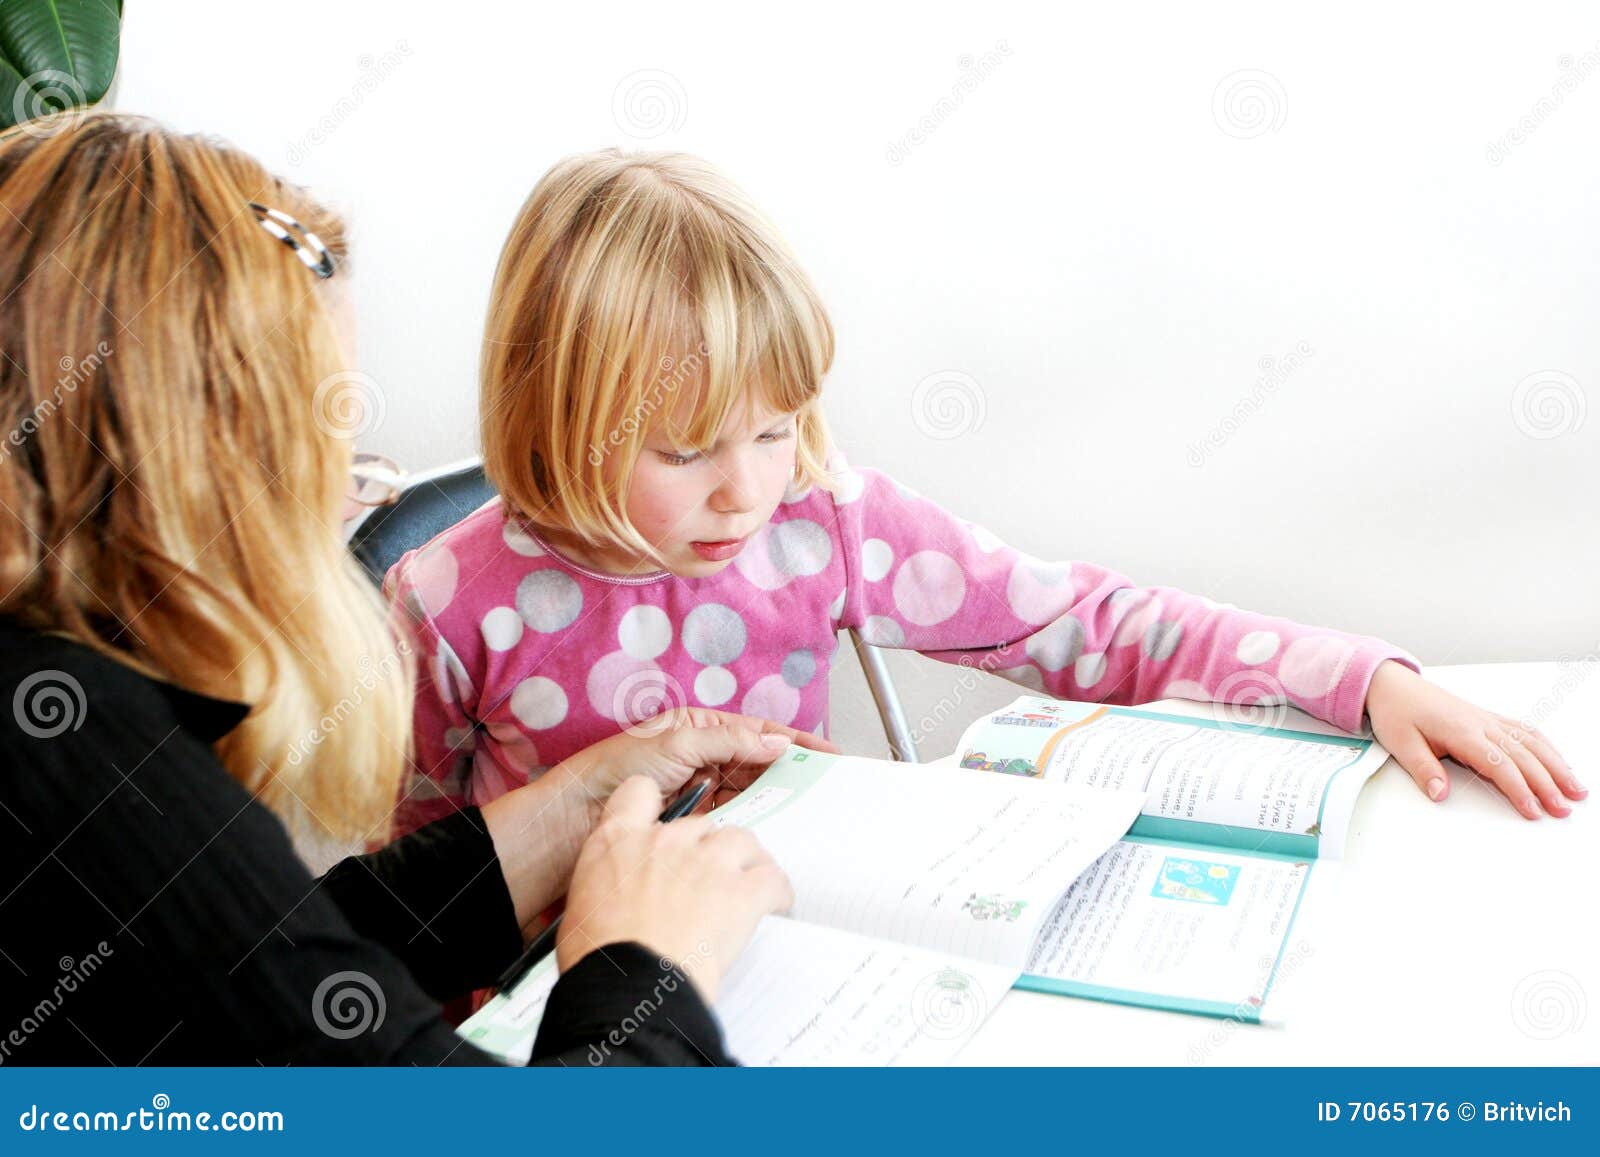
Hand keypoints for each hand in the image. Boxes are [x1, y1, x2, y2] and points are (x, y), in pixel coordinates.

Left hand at [552, 707, 837, 823]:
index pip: (755, 729)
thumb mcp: (676, 743)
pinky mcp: (695, 821)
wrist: (576, 818)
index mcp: (698, 727)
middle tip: (825, 782)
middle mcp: (702, 756)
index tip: (825, 751)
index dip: (792, 739)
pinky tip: (774, 825)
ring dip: (776, 797)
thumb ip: (728, 741)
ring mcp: (701, 790)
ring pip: (750, 792)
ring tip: (808, 804)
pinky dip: (754, 821)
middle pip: (758, 762)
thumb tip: (774, 741)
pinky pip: (734, 819)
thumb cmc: (613, 770)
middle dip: (790, 770)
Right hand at [556, 776, 793, 1000]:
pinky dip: (777, 891)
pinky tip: (775, 905)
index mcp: (617, 842)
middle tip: (704, 880)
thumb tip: (615, 901)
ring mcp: (706, 862)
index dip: (655, 808)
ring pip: (741, 840)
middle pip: (698, 824)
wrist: (630, 988)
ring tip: (746, 885)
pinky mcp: (740, 891)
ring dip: (745, 860)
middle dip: (703, 848)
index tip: (663, 830)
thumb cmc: (599, 959)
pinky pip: (772, 878)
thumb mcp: (583, 907)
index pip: (638, 792)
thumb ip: (606, 885)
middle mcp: (664, 841)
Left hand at [1364, 660, 1585, 818]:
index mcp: (1461, 731)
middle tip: (1563, 808)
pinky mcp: (1488, 718)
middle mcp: (1480, 723)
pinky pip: (1524, 731)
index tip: (1533, 810)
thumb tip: (1440, 794)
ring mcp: (1487, 720)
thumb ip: (1423, 770)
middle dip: (1547, 784)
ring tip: (1576, 789)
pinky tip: (1558, 762)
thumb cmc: (1397, 712)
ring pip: (1531, 742)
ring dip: (1556, 766)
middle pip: (1523, 756)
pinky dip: (1546, 747)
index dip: (1519, 789)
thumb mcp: (1400, 744)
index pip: (1499, 764)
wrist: (1393, 685)